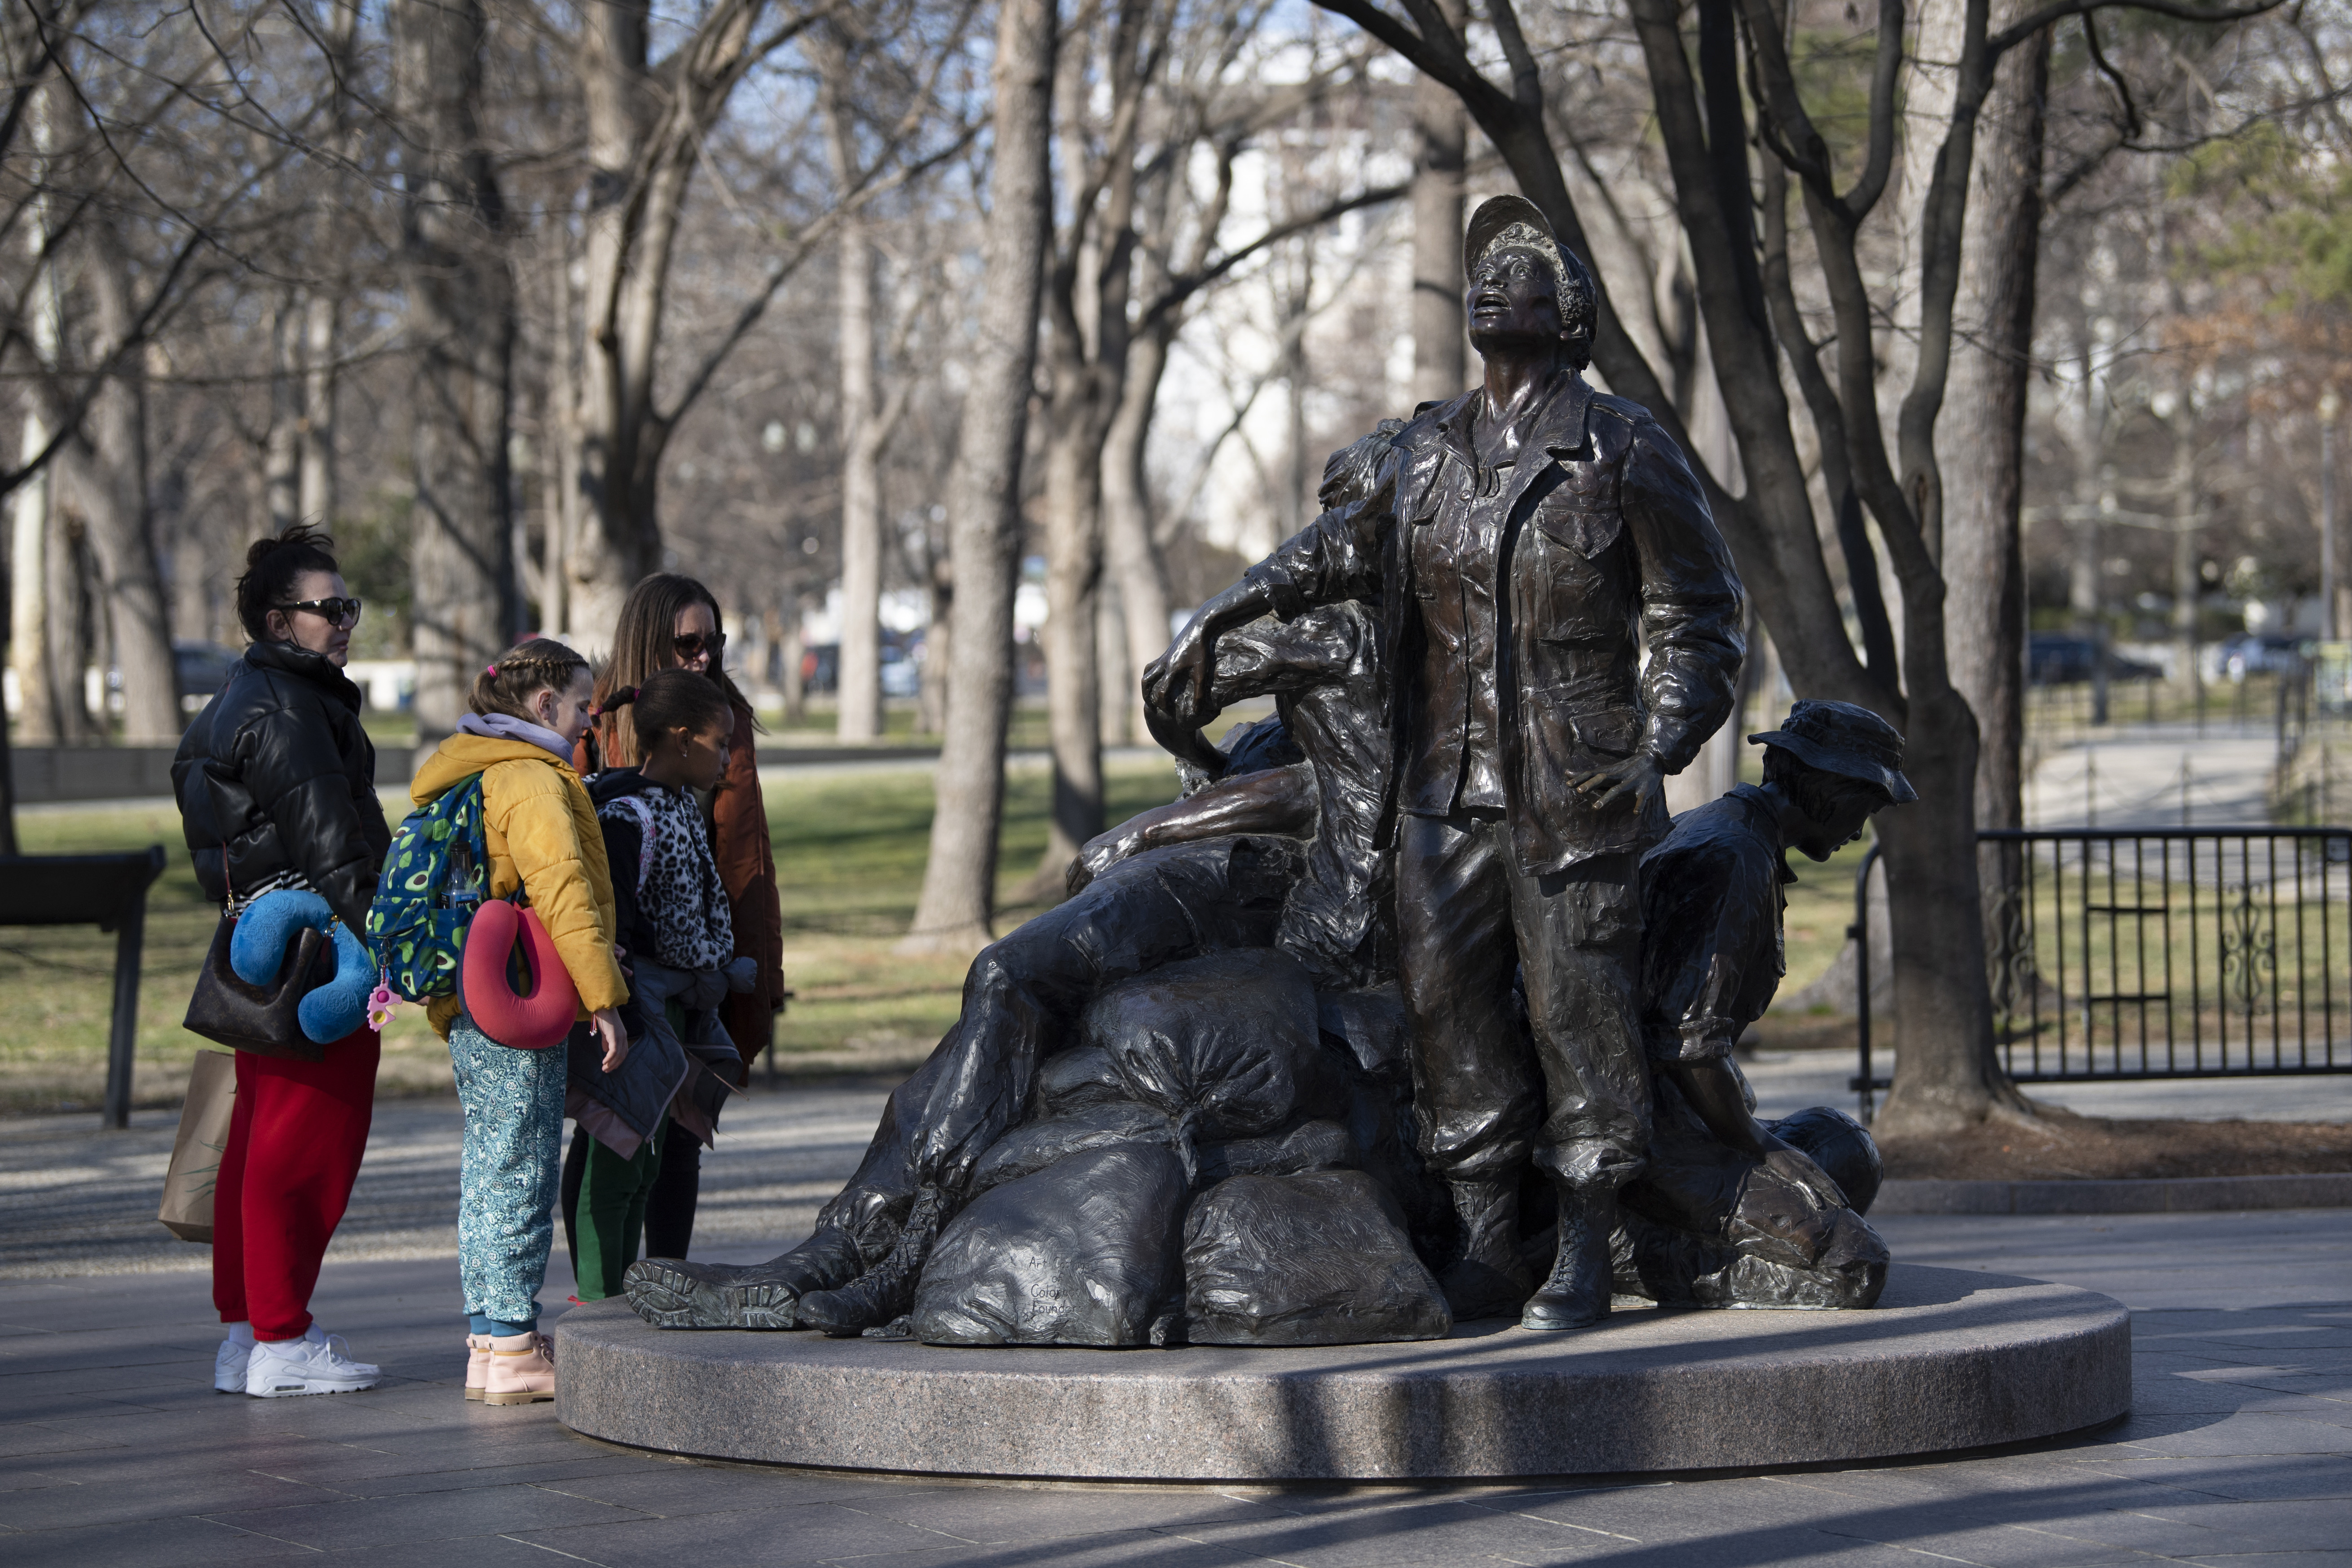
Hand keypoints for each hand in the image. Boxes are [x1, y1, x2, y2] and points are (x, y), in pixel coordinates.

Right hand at [592, 1007, 628, 1073]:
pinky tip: (604, 1062)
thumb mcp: (606, 1032)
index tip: (611, 1067)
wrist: (603, 1008)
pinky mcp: (614, 1037)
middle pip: (622, 1055)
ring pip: (618, 1055)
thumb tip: (606, 1051)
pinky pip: (613, 1051)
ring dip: (611, 1064)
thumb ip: (607, 1041)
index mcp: (622, 1036)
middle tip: (606, 1070)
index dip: (618, 1061)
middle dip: (615, 1065)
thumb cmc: (604, 1018)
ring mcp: (620, 1037)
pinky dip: (609, 1058)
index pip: (623, 1052)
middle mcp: (623, 1037)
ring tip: (604, 1069)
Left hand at [1066, 828, 1145, 898]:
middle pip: (1072, 884)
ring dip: (1079, 897)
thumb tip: (1086, 868)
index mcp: (1082, 855)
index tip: (1072, 893)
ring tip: (1082, 906)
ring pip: (1079, 889)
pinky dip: (1089, 896)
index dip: (1070, 885)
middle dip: (1072, 894)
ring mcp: (1092, 869)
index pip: (1070, 875)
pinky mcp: (1102, 874)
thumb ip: (1089, 856)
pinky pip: (1090, 889)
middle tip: (1074, 904)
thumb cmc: (1119, 840)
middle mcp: (1084, 862)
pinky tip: (1092, 901)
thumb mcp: (1098, 845)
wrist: (1130, 836)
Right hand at [1142, 615, 1216, 732]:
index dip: (1162, 704)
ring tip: (1150, 694)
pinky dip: (1151, 673)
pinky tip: (1158, 678)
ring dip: (1146, 684)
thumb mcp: (1201, 672)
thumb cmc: (1201, 650)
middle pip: (1146, 681)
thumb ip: (1199, 693)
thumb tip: (1197, 711)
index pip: (1161, 691)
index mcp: (1172, 669)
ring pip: (1147, 672)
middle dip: (1146, 695)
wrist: (1198, 627)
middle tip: (1151, 705)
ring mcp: (1163, 657)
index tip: (1167, 712)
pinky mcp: (1165, 652)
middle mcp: (1163, 663)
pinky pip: (1152, 664)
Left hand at [1569, 752, 1664, 814]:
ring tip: (1595, 807)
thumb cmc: (1626, 768)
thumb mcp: (1608, 770)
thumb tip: (1567, 774)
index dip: (1580, 779)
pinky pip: (1641, 798)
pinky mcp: (1645, 789)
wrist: (1653, 759)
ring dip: (1606, 798)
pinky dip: (1639, 805)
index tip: (1567, 784)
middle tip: (1579, 791)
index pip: (1592, 773)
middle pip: (1603, 778)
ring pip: (1617, 790)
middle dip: (1591, 784)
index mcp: (1610, 772)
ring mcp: (1632, 782)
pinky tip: (1636, 813)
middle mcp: (1619, 776)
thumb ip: (1589, 774)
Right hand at [1762, 1140, 1848, 1210]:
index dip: (1835, 1187)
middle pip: (1828, 1182)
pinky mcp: (1795, 1175)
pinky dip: (1814, 1197)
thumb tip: (1800, 1171)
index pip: (1826, 1177)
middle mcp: (1810, 1166)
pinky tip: (1820, 1205)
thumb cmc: (1776, 1149)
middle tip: (1847, 1204)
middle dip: (1839, 1194)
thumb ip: (1798, 1164)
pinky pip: (1807, 1188)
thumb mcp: (1792, 1156)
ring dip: (1833, 1196)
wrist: (1767, 1144)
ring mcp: (1803, 1171)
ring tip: (1842, 1206)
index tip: (1842, 1195)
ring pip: (1823, 1186)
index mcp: (1810, 1162)